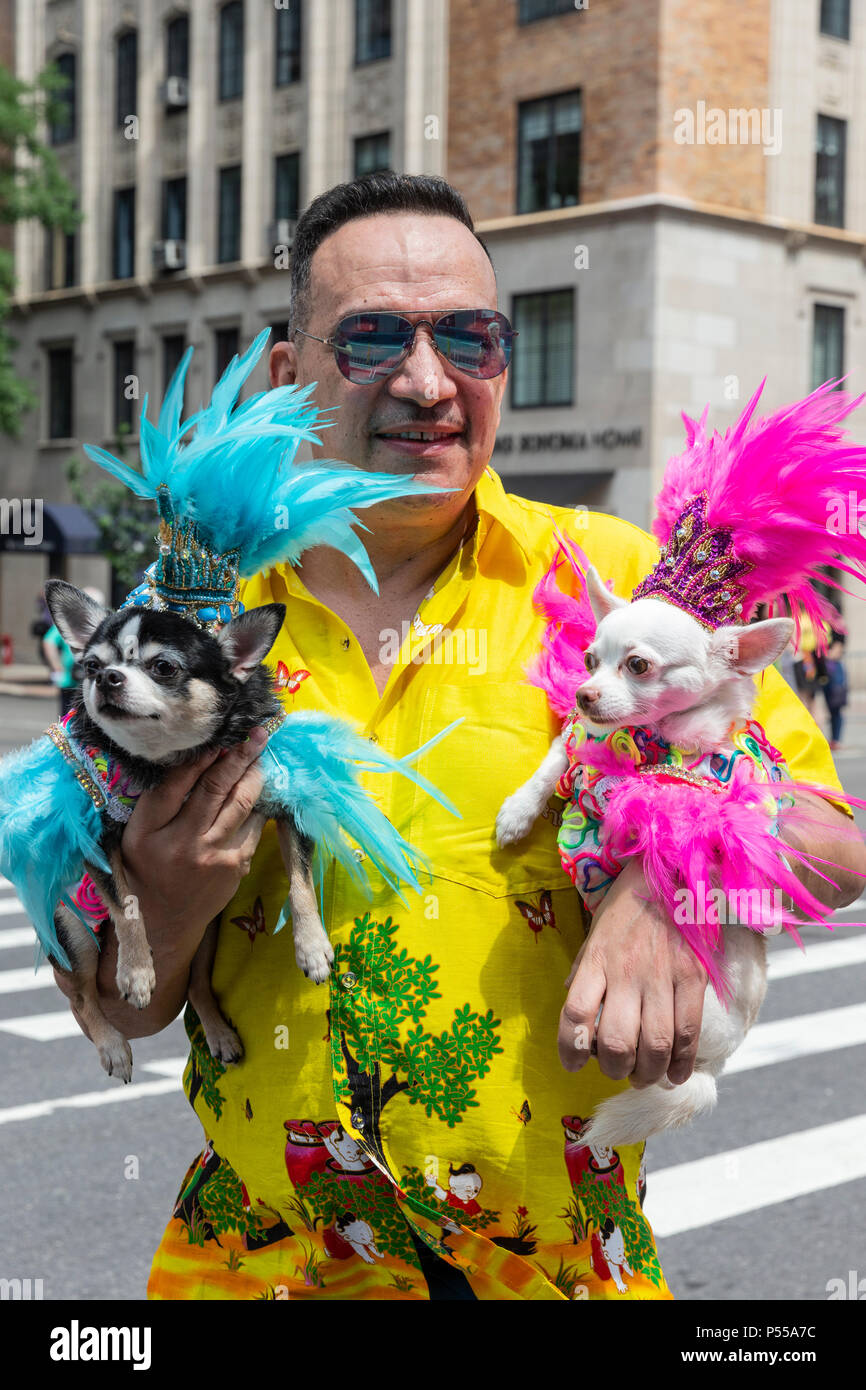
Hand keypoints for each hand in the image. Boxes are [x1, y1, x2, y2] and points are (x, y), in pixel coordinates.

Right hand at [120, 727, 268, 935]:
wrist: (162, 921)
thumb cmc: (145, 868)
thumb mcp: (137, 834)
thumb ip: (158, 800)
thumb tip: (194, 757)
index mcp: (149, 832)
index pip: (176, 783)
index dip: (200, 756)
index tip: (217, 736)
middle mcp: (182, 843)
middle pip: (215, 788)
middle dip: (238, 756)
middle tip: (255, 734)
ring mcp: (214, 856)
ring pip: (241, 803)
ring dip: (253, 774)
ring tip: (259, 753)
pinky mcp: (236, 866)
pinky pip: (252, 825)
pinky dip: (256, 804)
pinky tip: (257, 787)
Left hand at [558, 859, 707, 1086]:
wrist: (674, 870)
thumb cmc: (629, 904)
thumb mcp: (595, 930)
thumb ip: (585, 970)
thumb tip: (574, 1011)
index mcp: (597, 959)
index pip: (575, 1015)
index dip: (570, 1049)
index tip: (572, 1064)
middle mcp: (627, 971)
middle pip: (617, 1042)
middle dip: (615, 1069)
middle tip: (617, 1071)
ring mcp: (663, 976)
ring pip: (656, 1045)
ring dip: (648, 1073)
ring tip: (644, 1076)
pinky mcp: (694, 978)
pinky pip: (688, 1032)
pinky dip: (682, 1063)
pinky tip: (674, 1075)